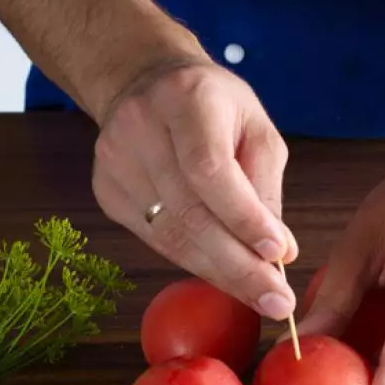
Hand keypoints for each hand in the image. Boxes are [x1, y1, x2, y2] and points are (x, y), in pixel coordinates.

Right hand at [91, 61, 297, 319]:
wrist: (144, 83)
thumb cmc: (213, 106)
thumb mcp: (254, 127)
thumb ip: (265, 185)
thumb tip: (278, 251)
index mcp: (184, 99)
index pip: (209, 169)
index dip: (243, 216)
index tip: (278, 254)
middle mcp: (140, 127)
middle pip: (188, 213)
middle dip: (239, 266)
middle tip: (278, 301)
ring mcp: (115, 162)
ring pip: (171, 237)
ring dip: (221, 274)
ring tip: (261, 296)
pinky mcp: (106, 192)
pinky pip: (156, 241)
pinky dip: (196, 262)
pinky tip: (225, 274)